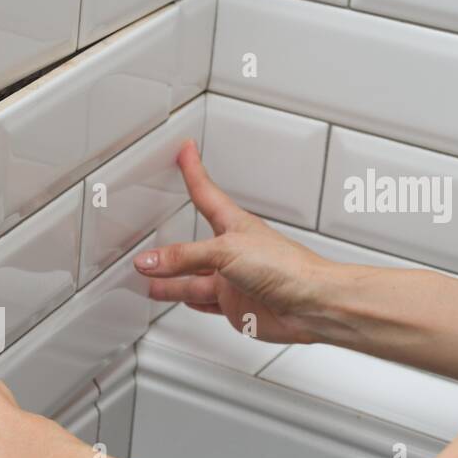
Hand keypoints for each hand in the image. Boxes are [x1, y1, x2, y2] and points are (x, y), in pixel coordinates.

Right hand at [135, 140, 337, 344]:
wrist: (310, 303)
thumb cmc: (287, 266)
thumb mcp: (226, 252)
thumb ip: (183, 258)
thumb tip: (150, 260)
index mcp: (233, 225)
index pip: (205, 193)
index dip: (193, 171)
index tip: (185, 151)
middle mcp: (232, 251)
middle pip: (190, 247)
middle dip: (167, 247)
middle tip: (147, 247)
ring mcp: (232, 279)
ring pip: (191, 277)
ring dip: (169, 279)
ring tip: (148, 277)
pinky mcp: (235, 305)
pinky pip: (203, 301)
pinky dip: (186, 299)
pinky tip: (179, 297)